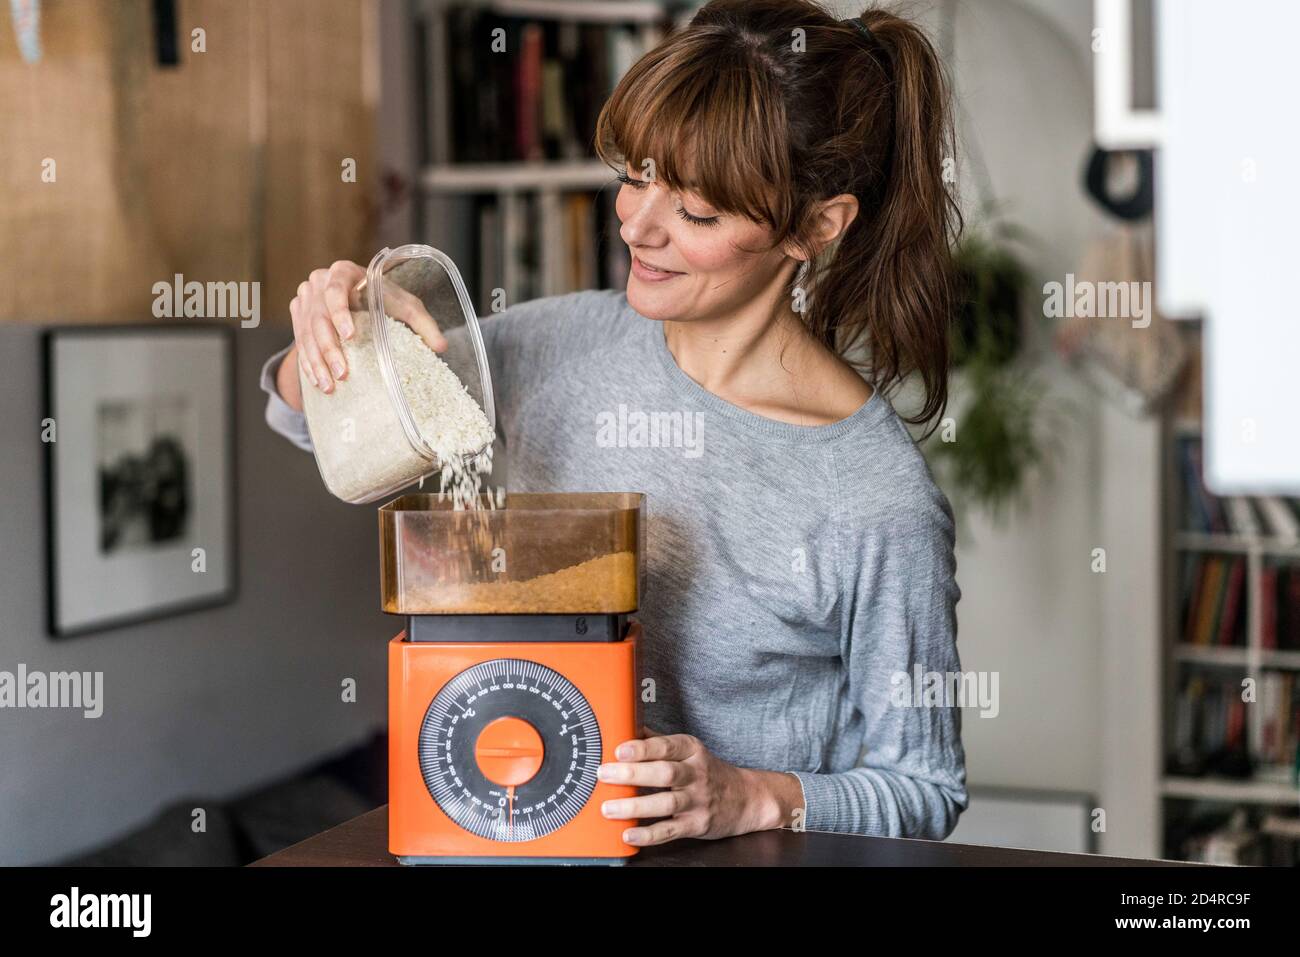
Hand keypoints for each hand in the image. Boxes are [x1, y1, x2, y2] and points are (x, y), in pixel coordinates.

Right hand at [287, 259, 447, 395]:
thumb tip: (442, 347)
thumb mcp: (406, 305)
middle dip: (329, 349)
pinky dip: (308, 364)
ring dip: (317, 362)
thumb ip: (423, 323)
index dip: (340, 312)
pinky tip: (318, 382)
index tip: (349, 336)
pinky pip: (299, 343)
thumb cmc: (384, 297)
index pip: (336, 289)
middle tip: (342, 373)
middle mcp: (319, 283)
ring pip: (306, 333)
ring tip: (329, 386)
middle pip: (319, 317)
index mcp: (343, 272)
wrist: (358, 293)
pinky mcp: (298, 317)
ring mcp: (305, 300)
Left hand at [597, 725, 803, 846]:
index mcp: (692, 751)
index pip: (667, 746)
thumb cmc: (710, 772)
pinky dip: (648, 834)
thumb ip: (659, 741)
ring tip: (609, 808)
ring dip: (634, 807)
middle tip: (604, 774)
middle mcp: (696, 774)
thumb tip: (627, 726)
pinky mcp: (697, 825)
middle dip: (632, 774)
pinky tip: (629, 834)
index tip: (620, 750)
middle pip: (664, 773)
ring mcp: (698, 801)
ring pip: (665, 803)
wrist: (746, 799)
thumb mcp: (690, 750)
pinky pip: (670, 830)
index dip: (643, 748)